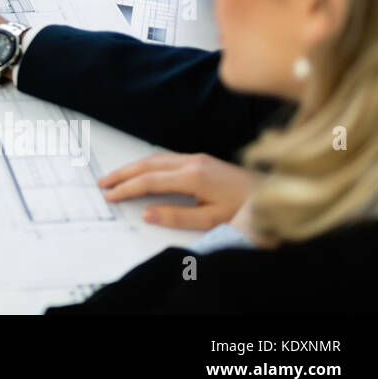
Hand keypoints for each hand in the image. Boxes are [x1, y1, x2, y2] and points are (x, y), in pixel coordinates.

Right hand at [98, 153, 255, 229]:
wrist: (275, 194)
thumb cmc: (247, 210)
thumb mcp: (212, 220)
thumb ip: (177, 216)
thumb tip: (146, 213)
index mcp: (192, 176)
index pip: (149, 180)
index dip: (127, 188)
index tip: (110, 196)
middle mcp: (192, 161)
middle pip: (148, 164)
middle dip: (123, 173)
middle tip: (102, 182)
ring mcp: (197, 158)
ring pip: (156, 158)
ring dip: (133, 167)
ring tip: (116, 177)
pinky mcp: (202, 159)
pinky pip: (167, 158)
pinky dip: (148, 164)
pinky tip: (142, 171)